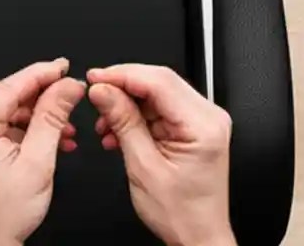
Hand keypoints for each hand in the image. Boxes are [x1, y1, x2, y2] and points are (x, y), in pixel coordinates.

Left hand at [0, 58, 86, 245]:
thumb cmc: (0, 217)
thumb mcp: (37, 163)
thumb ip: (53, 118)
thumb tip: (66, 87)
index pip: (10, 85)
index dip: (42, 73)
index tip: (63, 66)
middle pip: (9, 97)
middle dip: (44, 98)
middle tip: (71, 96)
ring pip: (8, 112)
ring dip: (39, 118)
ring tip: (65, 129)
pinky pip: (1, 127)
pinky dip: (26, 131)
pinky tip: (49, 140)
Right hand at [87, 64, 235, 245]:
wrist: (198, 237)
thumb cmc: (182, 214)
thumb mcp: (143, 167)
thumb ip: (123, 122)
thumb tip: (104, 91)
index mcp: (203, 125)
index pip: (159, 81)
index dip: (122, 75)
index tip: (96, 77)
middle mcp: (209, 117)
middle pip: (159, 82)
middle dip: (122, 87)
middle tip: (95, 94)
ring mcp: (202, 121)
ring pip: (156, 94)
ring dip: (126, 104)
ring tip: (105, 125)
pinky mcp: (193, 128)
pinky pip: (160, 109)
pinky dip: (136, 116)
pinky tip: (118, 131)